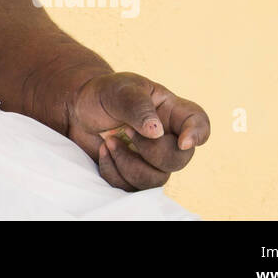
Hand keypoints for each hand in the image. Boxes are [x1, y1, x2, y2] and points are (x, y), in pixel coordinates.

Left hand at [64, 71, 209, 190]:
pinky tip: (103, 151)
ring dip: (128, 163)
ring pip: (156, 180)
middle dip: (151, 151)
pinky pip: (131, 187)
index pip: (198, 122)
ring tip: (109, 142)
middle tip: (127, 132)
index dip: (197, 135)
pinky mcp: (134, 174)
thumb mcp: (119, 91)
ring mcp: (152, 159)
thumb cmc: (104, 94)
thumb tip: (157, 132)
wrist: (78, 108)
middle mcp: (167, 137)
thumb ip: (138, 106)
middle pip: (178, 159)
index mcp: (170, 111)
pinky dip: (113, 171)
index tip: (182, 142)